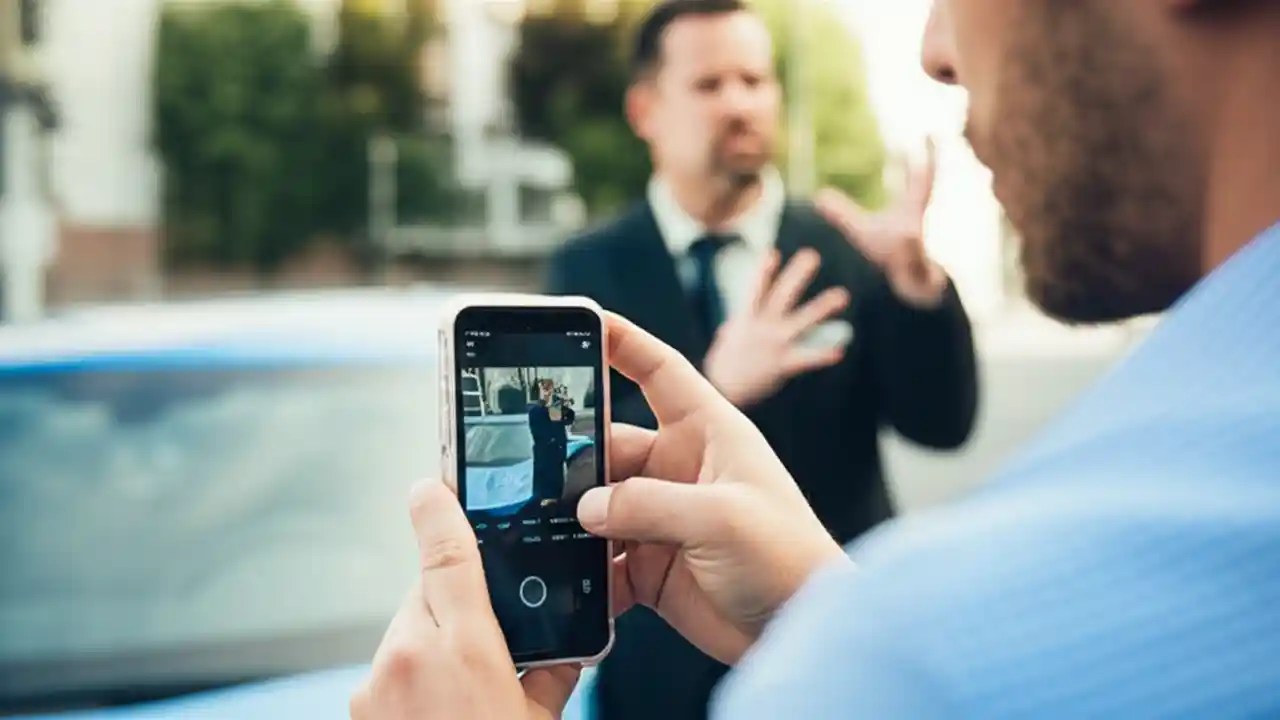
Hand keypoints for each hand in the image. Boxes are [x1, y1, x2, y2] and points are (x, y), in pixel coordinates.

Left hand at [350, 480, 579, 719]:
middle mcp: (411, 657)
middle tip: (486, 650)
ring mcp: (378, 681)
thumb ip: (550, 675)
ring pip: (408, 632)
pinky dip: (412, 675)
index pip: (450, 558)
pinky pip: (389, 667)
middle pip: (430, 596)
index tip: (432, 489)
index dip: (441, 514)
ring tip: (460, 695)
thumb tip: (562, 654)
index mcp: (465, 652)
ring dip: (432, 646)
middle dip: (456, 608)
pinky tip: (435, 707)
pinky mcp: (360, 705)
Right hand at [578, 314, 847, 664]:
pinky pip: (600, 559)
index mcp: (708, 433)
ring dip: (572, 518)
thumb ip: (648, 505)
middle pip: (609, 444)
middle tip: (533, 469)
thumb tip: (586, 507)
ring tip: (543, 528)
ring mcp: (662, 516)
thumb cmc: (790, 560)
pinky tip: (568, 579)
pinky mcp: (650, 566)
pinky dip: (581, 568)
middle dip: (573, 456)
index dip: (622, 342)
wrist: (804, 633)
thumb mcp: (722, 519)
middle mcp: (679, 468)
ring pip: (597, 503)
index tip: (580, 319)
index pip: (658, 371)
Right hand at [703, 248, 850, 407]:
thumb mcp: (726, 342)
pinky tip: (838, 351)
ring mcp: (774, 345)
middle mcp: (762, 328)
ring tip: (842, 294)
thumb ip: (734, 330)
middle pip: (782, 295)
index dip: (764, 271)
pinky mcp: (782, 365)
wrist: (722, 394)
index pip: (755, 290)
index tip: (772, 253)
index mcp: (747, 320)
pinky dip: (822, 355)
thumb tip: (731, 326)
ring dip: (822, 307)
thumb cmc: (725, 367)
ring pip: (802, 321)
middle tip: (812, 255)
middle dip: (797, 275)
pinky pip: (806, 358)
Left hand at [815, 139, 948, 308]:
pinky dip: (911, 264)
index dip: (924, 156)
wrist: (911, 285)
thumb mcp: (861, 231)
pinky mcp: (920, 272)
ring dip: (908, 240)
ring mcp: (920, 248)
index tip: (929, 132)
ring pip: (914, 240)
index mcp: (909, 210)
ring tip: (906, 235)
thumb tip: (817, 196)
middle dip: (929, 169)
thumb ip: (841, 213)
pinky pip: (914, 268)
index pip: (918, 177)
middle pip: (925, 193)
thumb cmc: (890, 254)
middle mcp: (917, 224)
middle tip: (933, 139)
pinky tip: (907, 257)